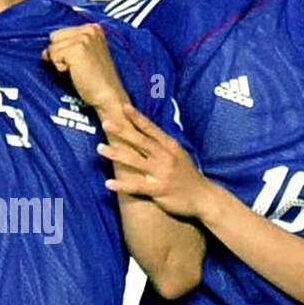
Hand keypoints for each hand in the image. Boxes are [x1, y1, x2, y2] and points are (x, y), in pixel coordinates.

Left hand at [42, 23, 127, 116]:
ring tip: (78, 70)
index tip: (78, 62)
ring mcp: (84, 38)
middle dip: (60, 54)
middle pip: (54, 38)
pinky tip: (76, 73)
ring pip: (52, 48)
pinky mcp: (77, 49)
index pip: (60, 33)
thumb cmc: (95, 81)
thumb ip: (65, 48)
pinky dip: (60, 69)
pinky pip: (53, 57)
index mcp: (93, 28)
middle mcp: (89, 29)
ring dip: (60, 63)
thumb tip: (45, 51)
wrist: (108, 95)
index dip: (62, 50)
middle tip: (78, 67)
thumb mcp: (81, 58)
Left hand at [97, 104, 209, 219]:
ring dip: (116, 154)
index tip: (124, 107)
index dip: (137, 118)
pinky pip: (137, 186)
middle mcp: (165, 157)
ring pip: (135, 161)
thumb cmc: (188, 175)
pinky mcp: (159, 190)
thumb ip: (163, 145)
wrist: (204, 197)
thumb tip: (147, 133)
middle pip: (140, 141)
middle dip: (122, 131)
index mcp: (170, 146)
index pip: (151, 129)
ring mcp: (162, 173)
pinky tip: (108, 183)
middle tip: (106, 122)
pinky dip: (122, 185)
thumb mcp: (179, 155)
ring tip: (99, 148)